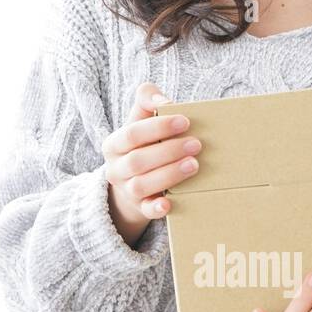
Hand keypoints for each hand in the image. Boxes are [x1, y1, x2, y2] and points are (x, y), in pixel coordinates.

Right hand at [102, 83, 201, 236]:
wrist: (132, 182)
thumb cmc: (143, 145)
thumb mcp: (139, 121)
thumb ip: (146, 101)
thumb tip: (162, 100)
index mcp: (113, 144)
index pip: (132, 134)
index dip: (158, 127)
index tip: (185, 121)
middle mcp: (115, 169)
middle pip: (137, 160)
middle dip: (168, 151)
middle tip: (197, 144)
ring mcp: (126, 190)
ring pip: (141, 184)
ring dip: (168, 174)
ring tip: (194, 164)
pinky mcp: (140, 208)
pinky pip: (146, 211)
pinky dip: (157, 208)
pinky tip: (170, 202)